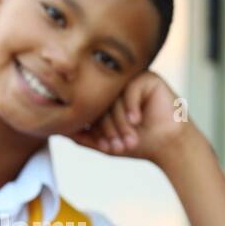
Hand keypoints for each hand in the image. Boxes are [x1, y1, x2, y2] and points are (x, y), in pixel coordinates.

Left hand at [70, 70, 196, 166]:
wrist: (168, 145)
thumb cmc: (138, 143)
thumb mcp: (104, 142)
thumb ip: (82, 135)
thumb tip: (56, 130)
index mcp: (106, 97)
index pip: (90, 107)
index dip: (96, 128)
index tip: (105, 147)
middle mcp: (118, 86)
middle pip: (102, 102)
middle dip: (109, 128)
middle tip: (118, 146)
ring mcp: (132, 80)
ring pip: (115, 97)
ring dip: (121, 122)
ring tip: (130, 139)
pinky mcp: (148, 77)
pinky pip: (131, 89)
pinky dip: (131, 107)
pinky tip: (137, 121)